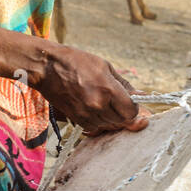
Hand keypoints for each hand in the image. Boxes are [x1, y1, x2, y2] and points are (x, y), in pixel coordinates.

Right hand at [32, 45, 149, 135]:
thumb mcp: (105, 67)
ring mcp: (86, 114)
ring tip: (105, 103)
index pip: (131, 112)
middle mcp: (98, 105)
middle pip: (122, 122)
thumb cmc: (77, 62)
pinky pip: (95, 128)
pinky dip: (99, 122)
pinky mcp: (77, 119)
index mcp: (108, 89)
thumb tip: (142, 96)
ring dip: (112, 119)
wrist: (48, 67)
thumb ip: (124, 85)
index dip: (135, 109)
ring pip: (109, 126)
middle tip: (120, 103)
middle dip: (125, 115)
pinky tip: (95, 108)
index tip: (133, 104)